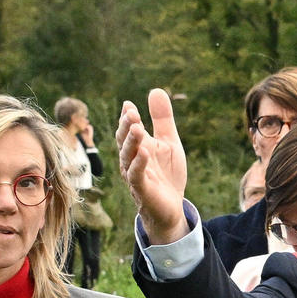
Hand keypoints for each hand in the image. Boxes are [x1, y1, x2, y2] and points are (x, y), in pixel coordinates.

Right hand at [117, 89, 191, 241]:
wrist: (172, 207)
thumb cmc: (167, 174)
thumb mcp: (169, 142)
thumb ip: (162, 119)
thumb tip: (156, 90)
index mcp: (136, 147)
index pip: (128, 129)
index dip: (128, 117)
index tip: (129, 105)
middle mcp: (131, 160)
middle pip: (124, 141)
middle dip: (127, 127)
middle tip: (131, 112)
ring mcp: (134, 175)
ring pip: (127, 157)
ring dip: (131, 142)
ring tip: (138, 128)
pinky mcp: (142, 190)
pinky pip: (136, 176)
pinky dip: (139, 164)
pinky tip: (145, 152)